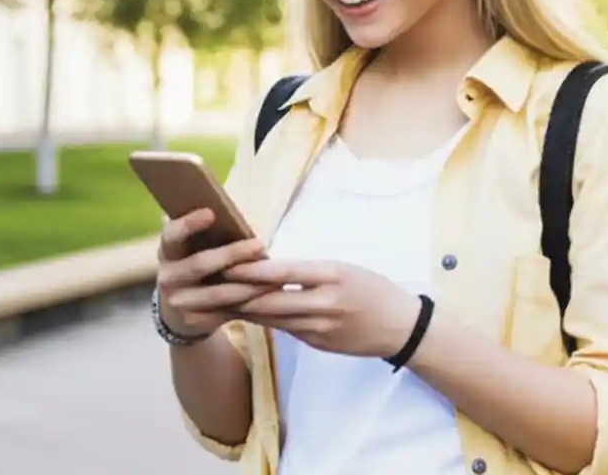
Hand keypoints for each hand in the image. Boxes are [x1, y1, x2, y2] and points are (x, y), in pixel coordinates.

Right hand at [155, 208, 274, 338]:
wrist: (178, 311)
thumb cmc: (197, 267)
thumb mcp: (194, 250)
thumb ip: (211, 238)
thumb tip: (247, 225)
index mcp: (168, 251)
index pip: (171, 235)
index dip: (188, 223)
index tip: (211, 213)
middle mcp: (168, 276)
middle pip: (200, 264)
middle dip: (232, 254)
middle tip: (260, 245)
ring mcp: (178, 301)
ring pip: (217, 294)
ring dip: (248, 285)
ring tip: (274, 277)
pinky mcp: (193, 321)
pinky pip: (224, 313)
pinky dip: (248, 304)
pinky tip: (268, 297)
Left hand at [222, 259, 422, 358]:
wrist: (401, 327)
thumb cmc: (373, 288)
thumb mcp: (344, 268)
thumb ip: (310, 271)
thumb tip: (271, 269)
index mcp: (332, 275)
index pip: (284, 272)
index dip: (252, 270)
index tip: (225, 264)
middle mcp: (324, 303)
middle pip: (271, 301)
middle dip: (235, 295)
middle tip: (205, 289)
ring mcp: (320, 328)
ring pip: (273, 319)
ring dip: (242, 311)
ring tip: (214, 303)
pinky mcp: (318, 344)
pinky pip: (286, 330)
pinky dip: (264, 321)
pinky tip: (244, 316)